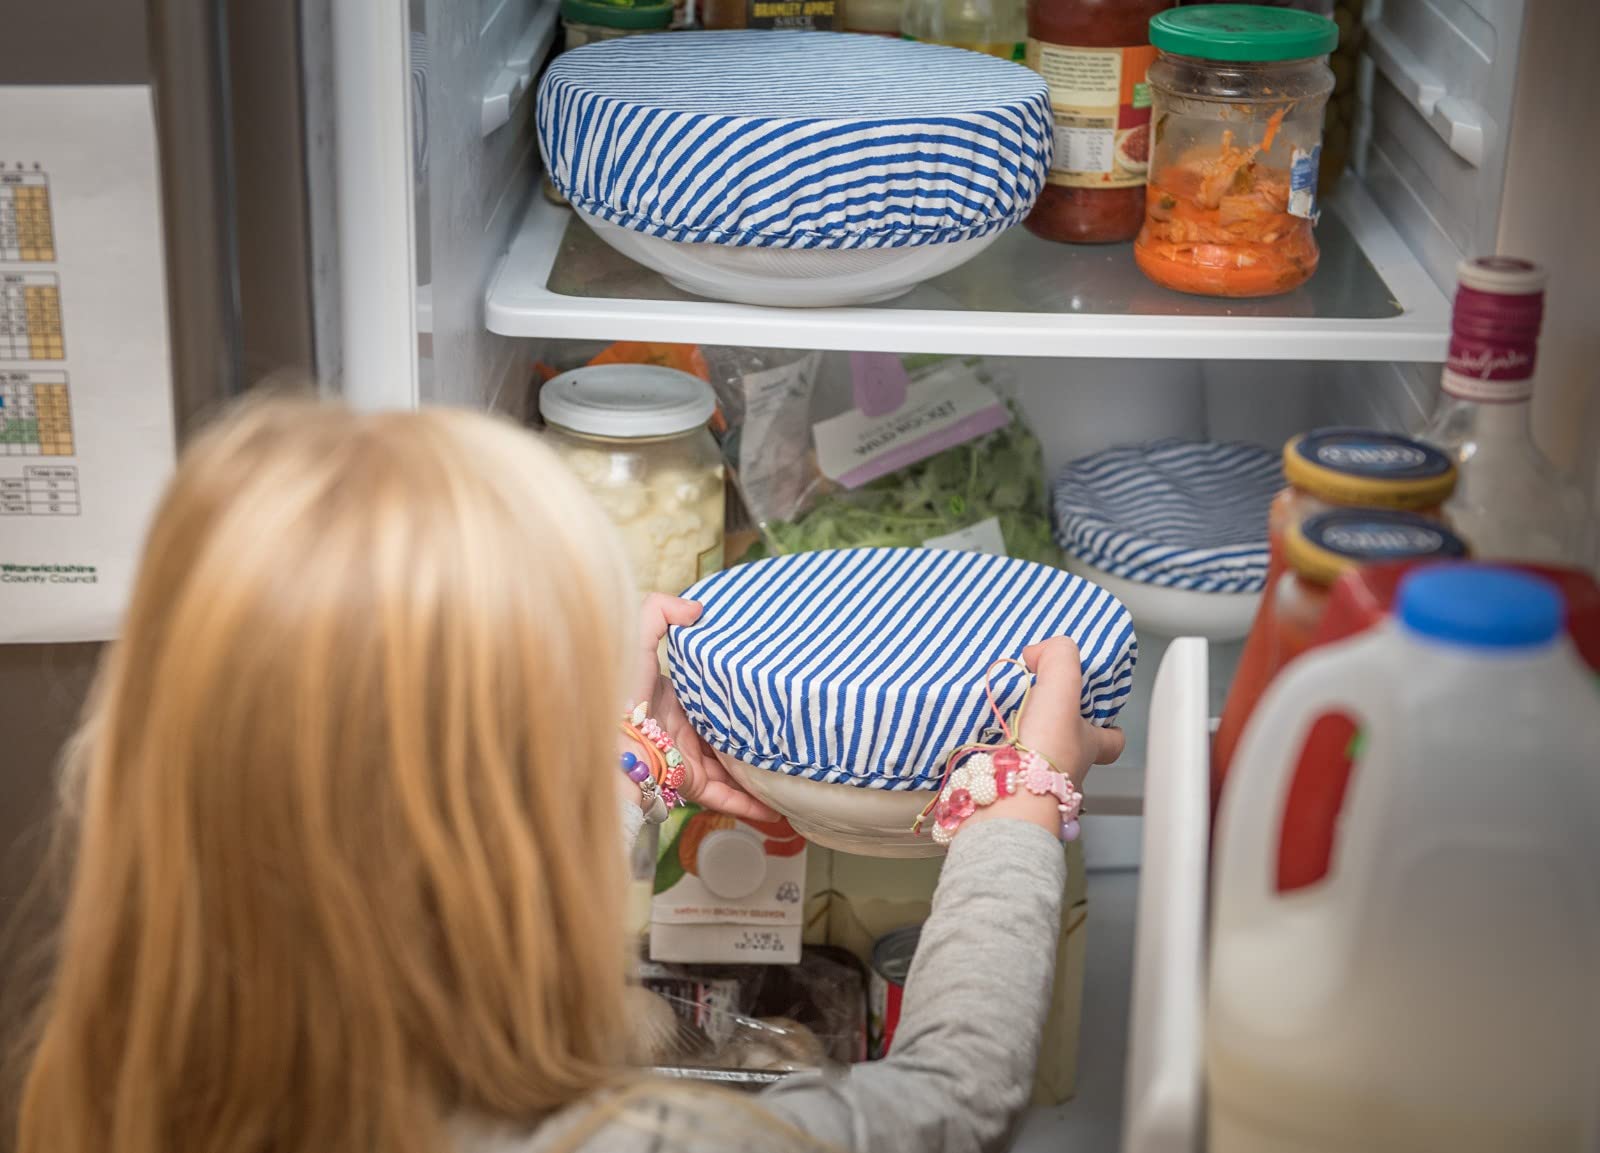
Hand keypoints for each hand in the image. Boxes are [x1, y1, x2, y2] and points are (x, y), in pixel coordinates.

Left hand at [628, 594, 779, 823]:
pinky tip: (776, 810)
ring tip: (792, 776)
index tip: (763, 689)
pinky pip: (726, 798)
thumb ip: (660, 611)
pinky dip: (751, 806)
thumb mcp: (635, 637)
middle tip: (788, 734)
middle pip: (726, 738)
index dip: (735, 696)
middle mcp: (682, 733)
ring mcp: (687, 762)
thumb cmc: (617, 687)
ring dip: (759, 776)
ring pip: (732, 771)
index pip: (711, 700)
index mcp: (673, 701)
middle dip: (754, 739)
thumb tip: (697, 608)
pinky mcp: (689, 785)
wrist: (602, 736)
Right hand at [961, 637, 1123, 837]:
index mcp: (1088, 746)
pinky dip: (991, 758)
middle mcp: (1066, 769)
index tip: (1093, 708)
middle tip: (1034, 709)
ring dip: (1020, 745)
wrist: (1007, 795)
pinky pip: (1000, 772)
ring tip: (998, 721)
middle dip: (1055, 731)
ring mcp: (1035, 784)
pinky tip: (976, 742)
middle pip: (1070, 750)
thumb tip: (1039, 652)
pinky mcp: (1004, 791)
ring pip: (1034, 762)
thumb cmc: (1045, 749)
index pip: (1112, 739)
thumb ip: (1059, 656)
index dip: (1108, 723)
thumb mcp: (1062, 686)